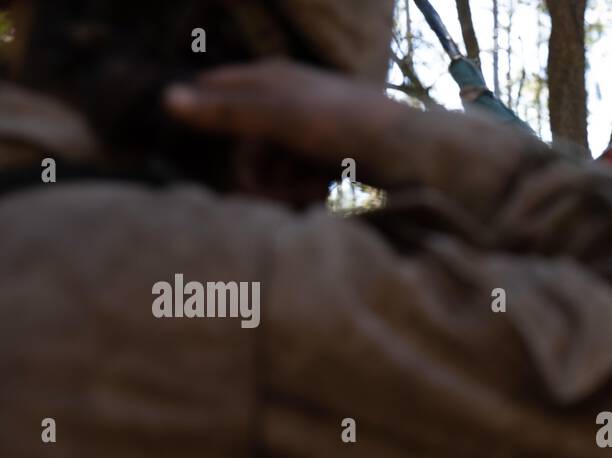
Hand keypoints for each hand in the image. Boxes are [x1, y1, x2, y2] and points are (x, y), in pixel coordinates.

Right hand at [163, 59, 423, 184]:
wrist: (417, 156)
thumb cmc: (348, 125)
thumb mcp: (281, 115)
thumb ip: (227, 112)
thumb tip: (167, 100)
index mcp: (274, 80)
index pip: (217, 93)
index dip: (214, 125)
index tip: (229, 161)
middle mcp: (289, 106)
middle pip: (245, 148)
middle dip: (260, 175)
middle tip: (281, 190)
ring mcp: (309, 138)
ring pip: (271, 174)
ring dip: (287, 190)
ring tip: (317, 190)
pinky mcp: (329, 167)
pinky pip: (299, 188)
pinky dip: (310, 195)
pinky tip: (331, 195)